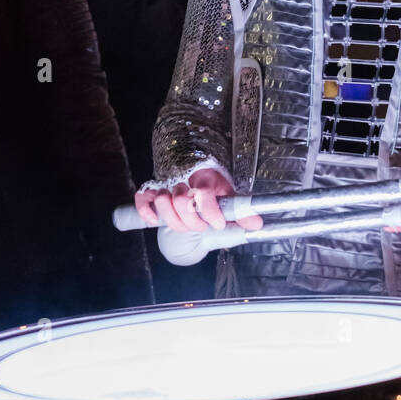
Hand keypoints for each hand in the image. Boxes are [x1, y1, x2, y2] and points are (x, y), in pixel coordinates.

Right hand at [134, 168, 262, 232]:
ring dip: (173, 220)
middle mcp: (185, 180)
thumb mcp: (229, 196)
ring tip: (185, 226)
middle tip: (200, 227)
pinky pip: (143, 199)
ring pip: (163, 200)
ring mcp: (167, 185)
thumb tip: (257, 225)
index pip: (204, 193)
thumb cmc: (212, 186)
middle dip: (191, 221)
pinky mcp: (153, 192)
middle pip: (180, 200)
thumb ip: (241, 213)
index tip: (217, 224)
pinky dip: (146, 211)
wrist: (194, 171)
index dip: (210, 211)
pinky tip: (155, 221)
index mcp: (205, 179)